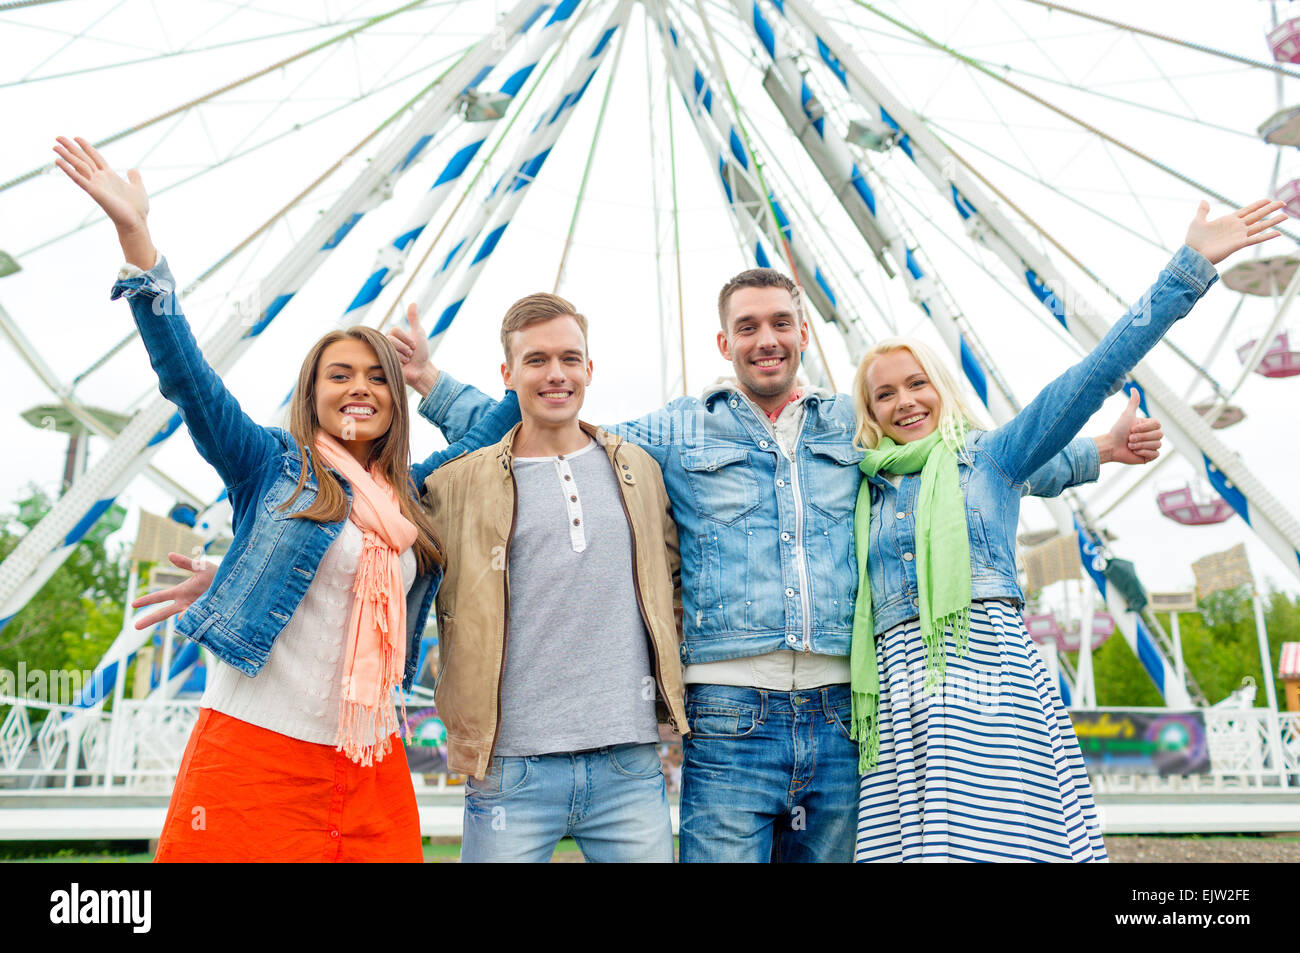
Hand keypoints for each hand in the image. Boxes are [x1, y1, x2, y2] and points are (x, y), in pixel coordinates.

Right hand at [53, 135, 156, 268]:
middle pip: (83, 158)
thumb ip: (134, 178)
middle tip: (58, 137)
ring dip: (66, 155)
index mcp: (110, 176)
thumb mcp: (138, 188)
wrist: (136, 222)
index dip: (86, 147)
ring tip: (54, 146)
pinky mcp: (93, 191)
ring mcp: (96, 184)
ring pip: (78, 166)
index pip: (95, 157)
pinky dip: (68, 170)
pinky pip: (78, 178)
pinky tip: (58, 162)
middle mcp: (100, 178)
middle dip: (71, 148)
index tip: (77, 137)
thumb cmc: (137, 208)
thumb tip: (133, 169)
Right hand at [130, 552, 215, 629]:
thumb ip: (186, 563)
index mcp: (181, 592)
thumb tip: (170, 555)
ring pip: (181, 619)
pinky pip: (197, 622)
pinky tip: (202, 619)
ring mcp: (194, 611)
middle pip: (163, 613)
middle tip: (135, 626)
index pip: (160, 597)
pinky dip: (195, 622)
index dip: (147, 600)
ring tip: (186, 613)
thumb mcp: (201, 567)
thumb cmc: (216, 575)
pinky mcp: (204, 617)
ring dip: (182, 617)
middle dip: (150, 619)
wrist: (236, 584)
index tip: (132, 604)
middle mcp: (185, 604)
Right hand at [387, 302, 439, 396]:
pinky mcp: (384, 363)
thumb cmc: (421, 353)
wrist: (421, 370)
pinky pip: (389, 359)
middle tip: (411, 354)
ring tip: (407, 360)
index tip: (414, 346)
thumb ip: (414, 319)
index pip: (395, 330)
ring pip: (390, 349)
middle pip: (391, 339)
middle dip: (405, 348)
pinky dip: (399, 362)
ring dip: (403, 356)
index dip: (407, 338)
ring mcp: (384, 353)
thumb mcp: (419, 333)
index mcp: (393, 334)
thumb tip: (413, 303)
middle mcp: (387, 342)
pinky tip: (402, 365)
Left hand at [1096, 390, 1161, 464]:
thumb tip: (1134, 388)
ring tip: (1129, 445)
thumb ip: (1133, 403)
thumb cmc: (1118, 430)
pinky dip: (1143, 452)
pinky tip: (1134, 452)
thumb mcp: (1127, 415)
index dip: (1144, 428)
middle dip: (1141, 437)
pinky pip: (1155, 454)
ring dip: (1140, 445)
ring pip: (1157, 444)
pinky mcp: (1150, 457)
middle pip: (1159, 435)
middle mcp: (1152, 435)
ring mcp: (1152, 446)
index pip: (1158, 424)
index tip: (1132, 428)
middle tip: (1129, 438)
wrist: (1111, 446)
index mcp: (1149, 425)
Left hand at [1184, 199, 1285, 265]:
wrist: (1192, 254)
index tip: (1268, 199)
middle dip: (1270, 209)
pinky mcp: (1239, 244)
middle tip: (1283, 203)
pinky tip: (1278, 233)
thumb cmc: (1194, 240)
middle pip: (1257, 216)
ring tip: (1286, 216)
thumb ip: (1203, 211)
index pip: (1247, 210)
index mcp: (1229, 220)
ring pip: (1260, 226)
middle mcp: (1237, 227)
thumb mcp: (1198, 222)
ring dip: (1273, 221)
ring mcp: (1239, 235)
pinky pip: (1256, 239)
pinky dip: (1267, 236)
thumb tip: (1204, 200)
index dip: (1258, 205)